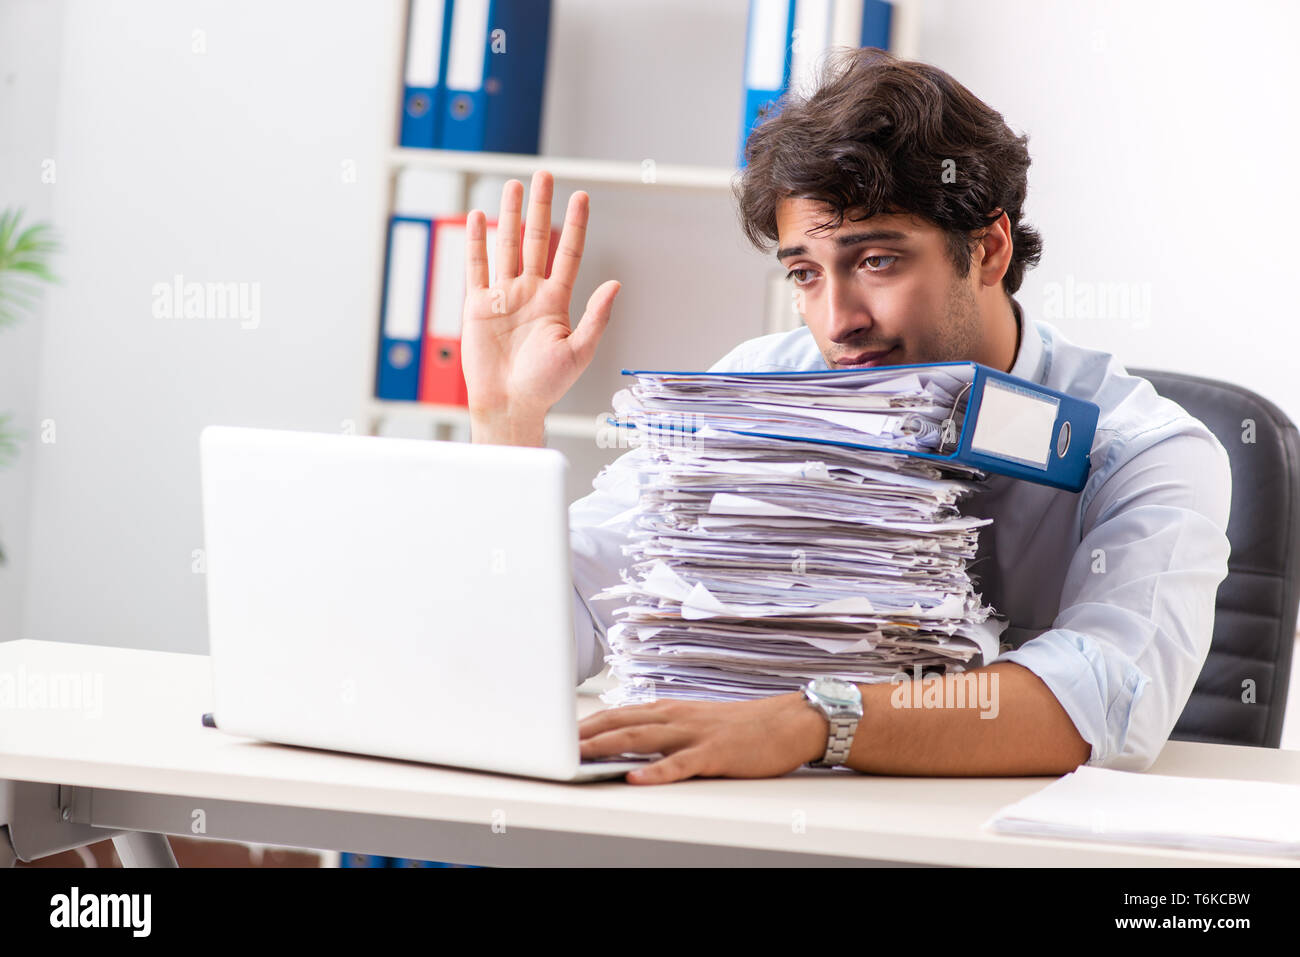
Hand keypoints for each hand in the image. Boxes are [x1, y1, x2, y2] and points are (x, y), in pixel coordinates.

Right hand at [461, 170, 620, 444]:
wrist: (509, 404)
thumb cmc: (545, 386)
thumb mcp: (579, 351)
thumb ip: (596, 317)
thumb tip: (615, 285)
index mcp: (556, 301)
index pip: (568, 253)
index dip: (576, 225)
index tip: (582, 196)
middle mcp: (530, 293)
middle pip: (537, 240)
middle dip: (541, 208)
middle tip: (545, 175)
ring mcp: (503, 296)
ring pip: (507, 246)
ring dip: (510, 216)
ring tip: (514, 186)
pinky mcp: (477, 305)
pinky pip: (476, 267)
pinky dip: (476, 241)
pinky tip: (477, 216)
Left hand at [578, 693, 827, 784]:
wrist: (790, 721)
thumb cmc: (744, 726)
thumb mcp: (698, 722)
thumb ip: (666, 730)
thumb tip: (631, 740)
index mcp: (671, 710)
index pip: (619, 713)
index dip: (588, 723)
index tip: (559, 732)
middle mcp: (677, 717)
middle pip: (621, 722)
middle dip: (586, 734)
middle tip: (553, 743)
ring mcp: (695, 734)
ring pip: (642, 738)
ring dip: (608, 746)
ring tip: (579, 756)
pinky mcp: (715, 754)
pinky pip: (681, 764)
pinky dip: (656, 772)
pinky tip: (636, 778)